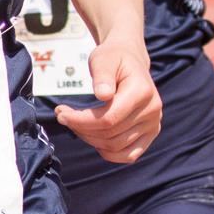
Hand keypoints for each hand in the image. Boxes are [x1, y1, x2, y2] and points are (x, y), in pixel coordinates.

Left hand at [52, 39, 160, 163]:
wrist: (130, 60)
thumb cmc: (113, 58)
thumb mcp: (103, 59)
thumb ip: (102, 75)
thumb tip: (103, 94)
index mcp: (142, 92)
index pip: (108, 118)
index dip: (81, 121)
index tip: (61, 113)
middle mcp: (152, 111)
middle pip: (110, 134)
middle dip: (81, 128)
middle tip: (63, 115)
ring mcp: (153, 124)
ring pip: (115, 147)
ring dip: (90, 139)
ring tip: (76, 123)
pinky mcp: (150, 134)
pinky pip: (128, 155)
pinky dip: (108, 152)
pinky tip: (93, 137)